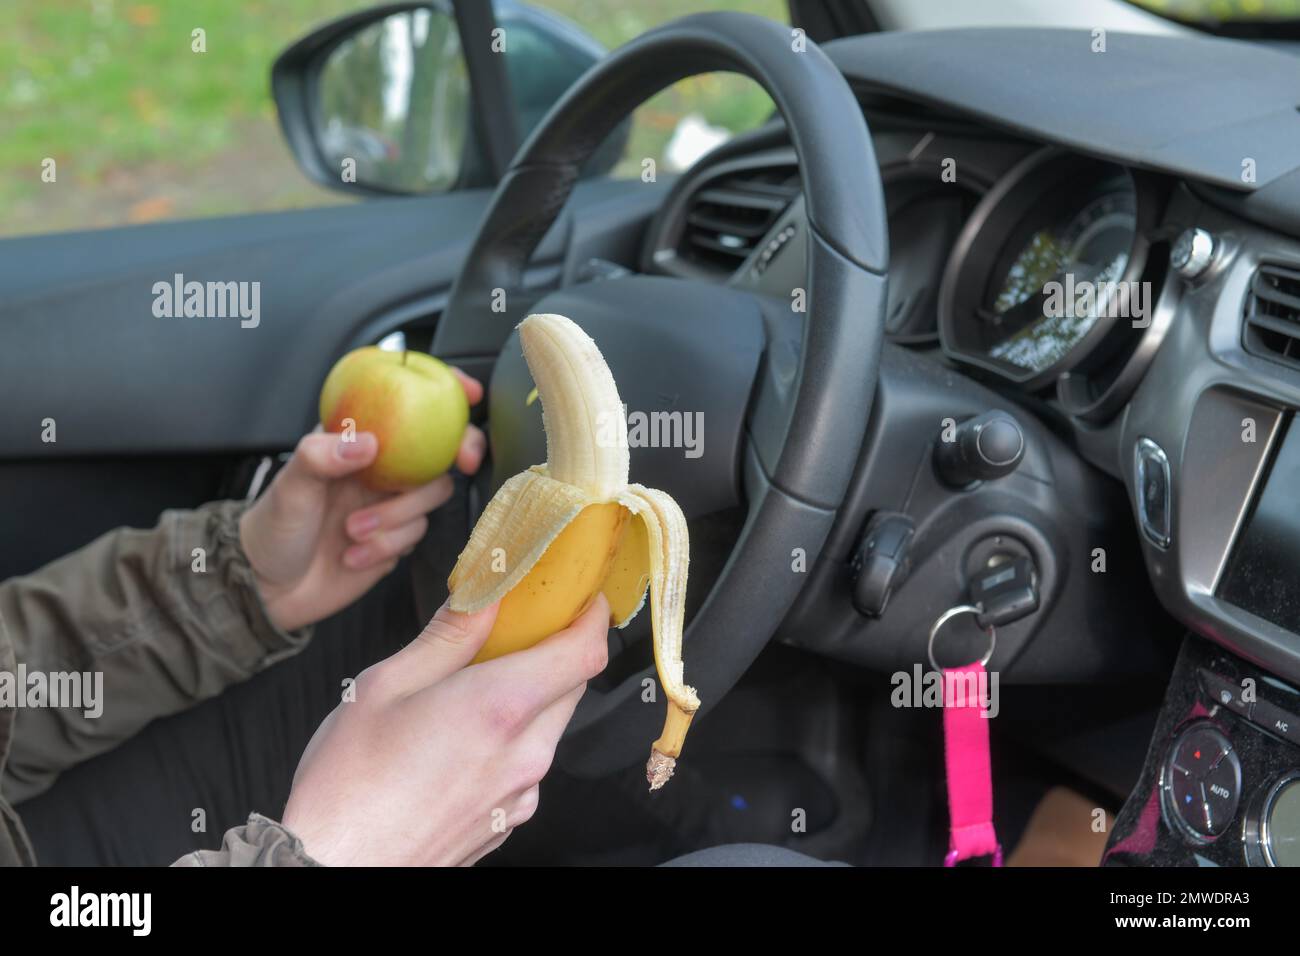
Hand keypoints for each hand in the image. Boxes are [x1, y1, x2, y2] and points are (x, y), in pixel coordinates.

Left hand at [241, 369, 485, 631]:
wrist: (269, 589)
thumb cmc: (272, 528)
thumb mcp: (288, 486)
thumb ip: (321, 456)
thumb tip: (368, 443)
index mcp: (356, 440)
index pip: (404, 404)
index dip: (442, 391)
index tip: (468, 393)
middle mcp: (380, 467)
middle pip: (440, 448)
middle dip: (456, 454)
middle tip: (461, 464)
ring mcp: (392, 503)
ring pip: (433, 496)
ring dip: (397, 517)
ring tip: (352, 531)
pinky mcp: (398, 538)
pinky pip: (416, 535)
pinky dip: (387, 546)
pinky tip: (353, 555)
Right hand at [281, 595, 609, 865]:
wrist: (335, 869)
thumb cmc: (347, 787)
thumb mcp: (384, 686)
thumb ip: (448, 636)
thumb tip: (486, 594)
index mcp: (498, 709)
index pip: (585, 653)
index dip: (593, 618)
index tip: (583, 597)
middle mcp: (523, 754)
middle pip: (573, 686)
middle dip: (557, 652)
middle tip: (520, 629)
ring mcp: (520, 794)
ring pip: (551, 727)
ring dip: (532, 697)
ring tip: (475, 686)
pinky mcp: (507, 821)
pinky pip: (529, 765)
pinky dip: (513, 739)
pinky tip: (463, 738)